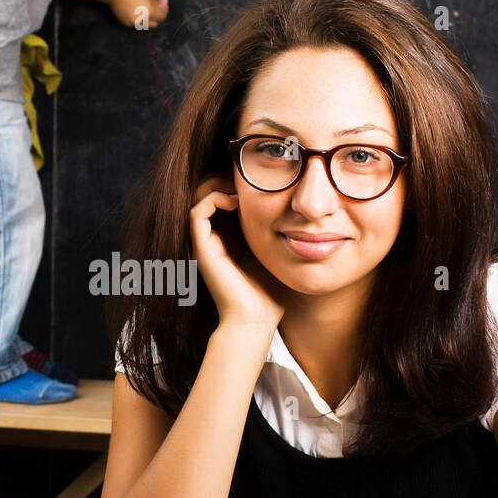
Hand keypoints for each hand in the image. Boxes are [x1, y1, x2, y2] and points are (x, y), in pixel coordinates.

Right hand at [109, 0, 168, 28]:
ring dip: (147, 19)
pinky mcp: (126, 23)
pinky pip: (136, 23)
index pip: (161, 17)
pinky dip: (138, 19)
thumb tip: (165, 4)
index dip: (164, 12)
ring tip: (143, 8)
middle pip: (154, 24)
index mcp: (150, 12)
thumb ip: (157, 2)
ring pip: (145, 25)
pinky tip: (135, 10)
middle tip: (155, 8)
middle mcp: (142, 20)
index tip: (163, 6)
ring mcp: (134, 23)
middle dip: (156, 17)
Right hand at [189, 175, 285, 331]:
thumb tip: (299, 213)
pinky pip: (198, 211)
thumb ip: (278, 233)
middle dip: (227, 179)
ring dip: (219, 184)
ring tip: (242, 185)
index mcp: (228, 239)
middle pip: (209, 193)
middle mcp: (213, 239)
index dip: (237, 183)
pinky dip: (214, 198)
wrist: (255, 320)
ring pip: (200, 197)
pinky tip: (236, 200)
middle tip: (249, 177)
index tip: (259, 180)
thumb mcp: (275, 253)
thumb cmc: (269, 294)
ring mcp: (205, 244)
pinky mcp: (202, 248)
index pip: (224, 199)